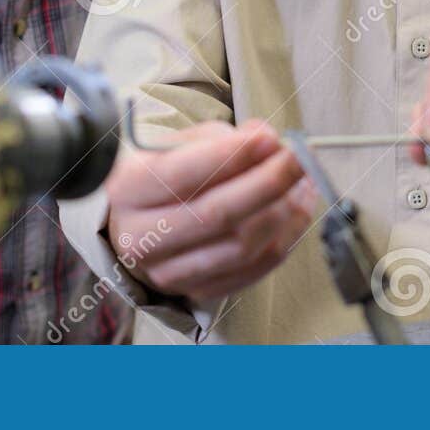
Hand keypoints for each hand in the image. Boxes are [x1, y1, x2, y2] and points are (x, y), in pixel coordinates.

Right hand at [105, 120, 315, 301]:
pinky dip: (285, 238)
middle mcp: (141, 237)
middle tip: (299, 158)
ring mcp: (168, 272)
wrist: (137, 219)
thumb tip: (268, 141)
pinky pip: (254, 269)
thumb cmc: (163, 171)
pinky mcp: (197, 291)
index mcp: (127, 189)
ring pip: (241, 246)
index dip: (232, 157)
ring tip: (303, 181)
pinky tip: (298, 209)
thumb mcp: (178, 143)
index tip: (271, 138)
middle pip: (217, 215)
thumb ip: (221, 139)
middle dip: (268, 183)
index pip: (182, 175)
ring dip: (284, 211)